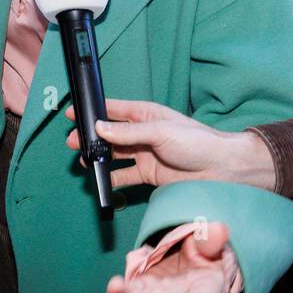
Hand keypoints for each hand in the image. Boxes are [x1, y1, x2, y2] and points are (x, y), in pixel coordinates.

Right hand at [63, 98, 277, 190]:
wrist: (220, 168)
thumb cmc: (195, 141)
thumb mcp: (160, 132)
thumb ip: (128, 133)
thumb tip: (99, 128)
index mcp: (146, 115)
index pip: (114, 110)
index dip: (93, 111)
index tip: (72, 113)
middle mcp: (143, 133)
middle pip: (110, 135)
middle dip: (90, 138)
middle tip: (72, 143)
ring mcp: (145, 154)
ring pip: (114, 155)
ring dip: (98, 158)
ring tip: (83, 162)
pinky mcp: (149, 175)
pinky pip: (124, 176)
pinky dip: (111, 179)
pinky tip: (100, 181)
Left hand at [107, 222, 243, 292]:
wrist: (200, 262)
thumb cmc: (213, 255)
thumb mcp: (218, 245)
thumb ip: (214, 240)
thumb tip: (217, 230)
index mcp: (210, 286)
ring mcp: (164, 291)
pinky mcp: (147, 284)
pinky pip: (134, 288)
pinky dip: (123, 289)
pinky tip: (114, 288)